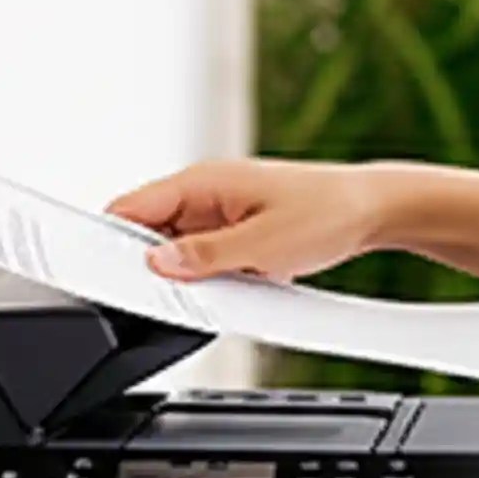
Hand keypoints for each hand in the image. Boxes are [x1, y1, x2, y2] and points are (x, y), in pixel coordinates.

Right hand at [106, 159, 385, 281]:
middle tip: (161, 296)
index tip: (105, 275)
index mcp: (201, 181)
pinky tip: (227, 288)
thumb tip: (158, 263)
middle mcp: (205, 192)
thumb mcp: (261, 245)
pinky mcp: (237, 230)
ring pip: (178, 247)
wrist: (373, 211)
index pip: (130, 208)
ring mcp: (220, 212)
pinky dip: (208, 275)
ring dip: (184, 272)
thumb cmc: (327, 212)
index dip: (108, 241)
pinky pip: (205, 255)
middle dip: (149, 264)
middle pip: (149, 231)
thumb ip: (204, 256)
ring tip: (209, 289)